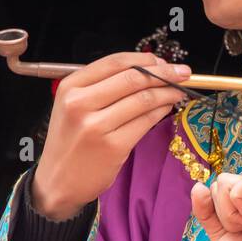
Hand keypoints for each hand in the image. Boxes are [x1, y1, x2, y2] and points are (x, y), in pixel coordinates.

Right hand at [32, 53, 189, 218]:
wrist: (58, 181)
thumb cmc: (72, 141)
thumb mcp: (74, 106)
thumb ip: (102, 86)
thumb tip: (148, 69)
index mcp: (71, 86)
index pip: (115, 62)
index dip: (145, 59)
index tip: (164, 61)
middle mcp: (80, 103)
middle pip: (133, 78)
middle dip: (164, 73)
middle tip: (183, 73)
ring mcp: (96, 125)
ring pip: (143, 99)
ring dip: (167, 92)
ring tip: (178, 91)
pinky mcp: (113, 146)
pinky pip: (145, 121)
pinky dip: (162, 111)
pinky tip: (168, 108)